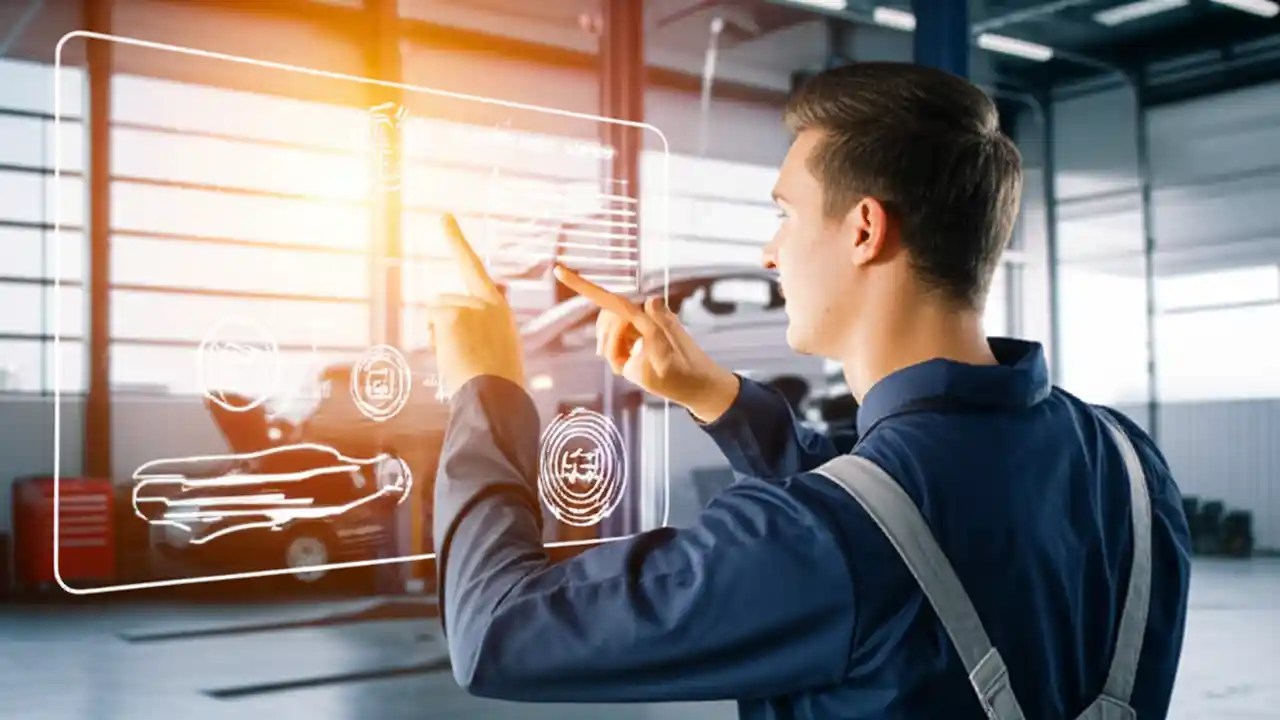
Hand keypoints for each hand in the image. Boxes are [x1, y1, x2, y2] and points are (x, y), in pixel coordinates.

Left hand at [425, 214, 524, 391]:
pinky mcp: (452, 314)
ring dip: (439, 336)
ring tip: (462, 358)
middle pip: (444, 302)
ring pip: (435, 313)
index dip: (456, 240)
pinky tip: (454, 355)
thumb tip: (445, 326)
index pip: (473, 267)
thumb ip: (478, 329)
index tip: (443, 216)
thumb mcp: (496, 349)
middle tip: (464, 355)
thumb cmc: (497, 382)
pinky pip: (431, 324)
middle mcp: (486, 301)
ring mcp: (469, 305)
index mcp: (499, 308)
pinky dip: (436, 341)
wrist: (497, 395)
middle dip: (443, 327)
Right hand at [553, 265, 739, 422]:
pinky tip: (633, 365)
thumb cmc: (684, 370)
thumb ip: (659, 326)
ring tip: (631, 362)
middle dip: (608, 337)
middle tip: (624, 360)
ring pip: (606, 333)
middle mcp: (639, 317)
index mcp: (645, 315)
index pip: (609, 299)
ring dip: (612, 349)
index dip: (583, 285)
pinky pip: (611, 348)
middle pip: (605, 317)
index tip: (558, 270)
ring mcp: (635, 331)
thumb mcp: (671, 351)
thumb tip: (651, 300)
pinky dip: (617, 357)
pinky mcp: (632, 344)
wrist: (696, 386)